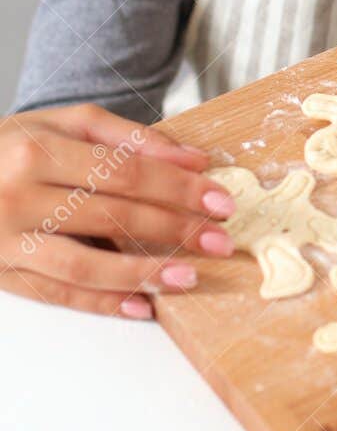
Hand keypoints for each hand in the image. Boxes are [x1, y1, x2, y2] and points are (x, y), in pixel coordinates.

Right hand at [0, 103, 236, 319]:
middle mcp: (19, 197)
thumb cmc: (13, 147)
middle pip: (111, 217)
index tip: (220, 200)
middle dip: (174, 230)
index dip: (178, 188)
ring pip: (83, 266)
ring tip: (189, 277)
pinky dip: (102, 303)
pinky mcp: (2, 274)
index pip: (124, 173)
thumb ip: (129, 138)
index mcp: (36, 152)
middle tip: (219, 241)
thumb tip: (193, 160)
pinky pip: (57, 294)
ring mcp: (7, 241)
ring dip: (142, 275)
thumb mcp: (65, 125)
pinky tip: (142, 305)